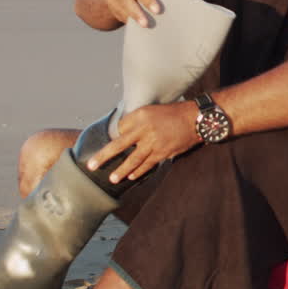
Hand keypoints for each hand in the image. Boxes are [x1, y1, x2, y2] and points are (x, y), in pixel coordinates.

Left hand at [86, 102, 200, 181]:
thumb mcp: (153, 110)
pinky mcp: (162, 152)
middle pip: (118, 144)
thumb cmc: (174, 113)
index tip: (115, 139)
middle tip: (91, 166)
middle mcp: (144, 128)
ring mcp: (153, 142)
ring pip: (133, 159)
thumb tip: (124, 133)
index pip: (120, 127)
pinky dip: (139, 171)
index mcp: (140, 115)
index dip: (117, 134)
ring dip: (121, 170)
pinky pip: (147, 164)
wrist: (196, 118)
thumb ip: (139, 121)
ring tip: (112, 178)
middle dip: (103, 156)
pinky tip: (131, 176)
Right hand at [104, 0, 161, 27]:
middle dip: (136, 13)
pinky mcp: (109, 6)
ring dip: (132, 19)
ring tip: (145, 27)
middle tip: (146, 24)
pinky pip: (119, 15)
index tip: (157, 10)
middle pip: (125, 0)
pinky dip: (129, 21)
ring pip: (120, 10)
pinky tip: (138, 27)